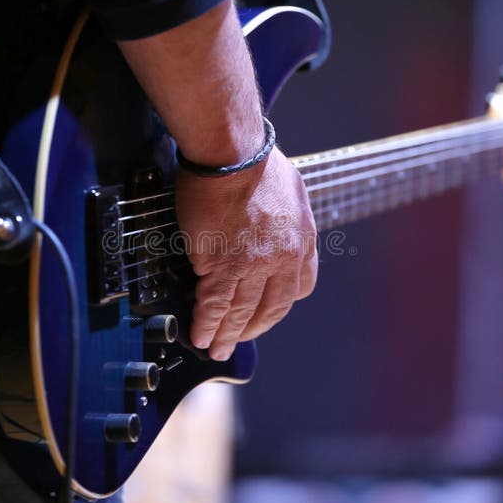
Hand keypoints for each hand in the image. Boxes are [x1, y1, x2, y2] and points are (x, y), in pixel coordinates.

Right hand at [174, 147, 317, 360]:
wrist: (232, 154)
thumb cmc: (256, 160)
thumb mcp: (291, 189)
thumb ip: (286, 218)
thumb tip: (274, 226)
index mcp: (302, 240)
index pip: (299, 287)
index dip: (281, 303)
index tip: (268, 310)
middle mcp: (282, 258)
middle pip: (270, 307)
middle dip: (253, 328)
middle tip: (238, 340)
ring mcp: (252, 265)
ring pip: (241, 311)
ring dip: (227, 334)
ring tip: (216, 348)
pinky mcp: (222, 265)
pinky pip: (215, 303)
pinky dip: (207, 323)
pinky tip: (200, 334)